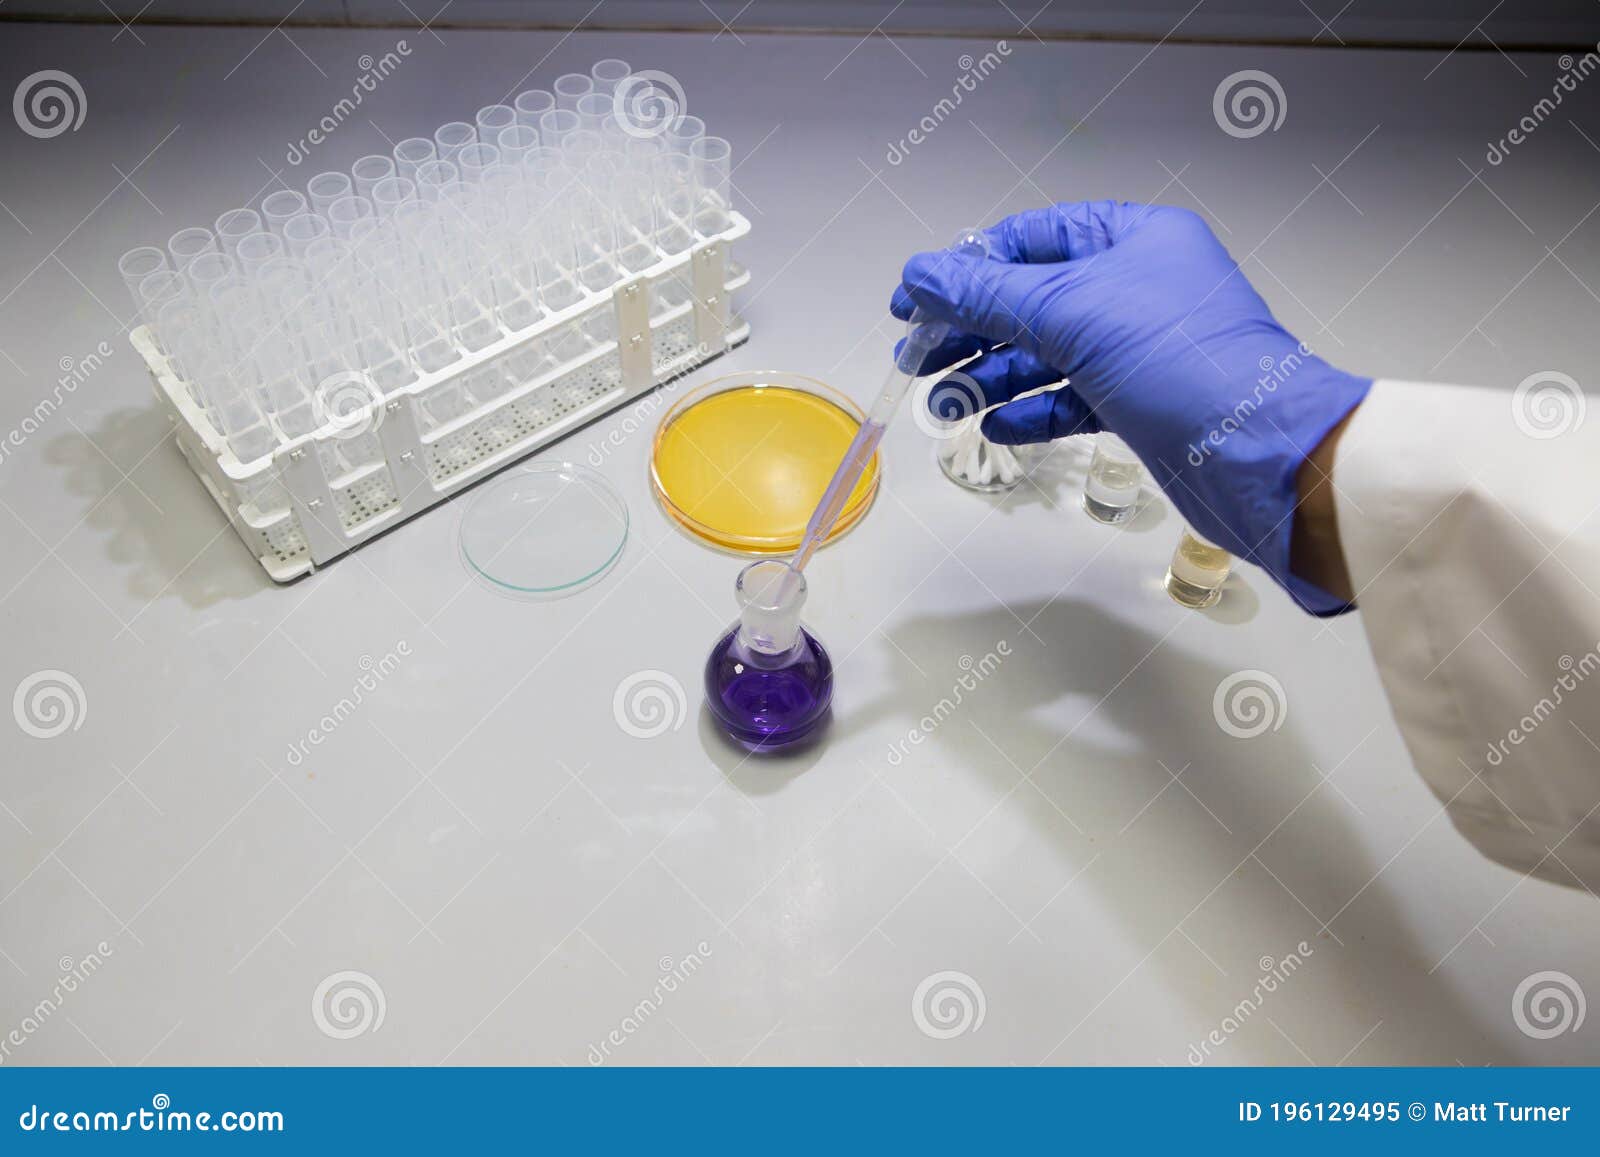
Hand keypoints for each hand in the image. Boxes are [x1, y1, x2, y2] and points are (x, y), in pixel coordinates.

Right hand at [892, 200, 1370, 614]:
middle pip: (1032, 299)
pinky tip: (995, 426)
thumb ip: (987, 294)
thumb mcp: (1071, 313)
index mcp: (1134, 238)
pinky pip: (1072, 399)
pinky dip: (1032, 411)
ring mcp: (1142, 348)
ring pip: (1048, 354)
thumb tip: (919, 275)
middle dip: (971, 329)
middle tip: (916, 358)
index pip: (1031, 238)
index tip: (914, 301)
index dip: (967, 267)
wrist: (1260, 456)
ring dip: (992, 377)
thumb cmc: (1181, 363)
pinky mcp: (1143, 405)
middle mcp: (1138, 286)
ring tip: (945, 403)